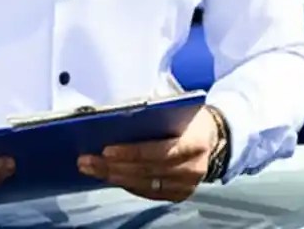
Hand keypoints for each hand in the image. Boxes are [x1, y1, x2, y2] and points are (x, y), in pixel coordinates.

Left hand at [77, 106, 218, 201]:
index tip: (107, 150)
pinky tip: (110, 176)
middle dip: (113, 166)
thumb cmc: (191, 118)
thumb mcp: (180, 108)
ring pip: (144, 184)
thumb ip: (158, 112)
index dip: (132, 153)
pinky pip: (149, 192)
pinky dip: (128, 184)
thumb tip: (120, 114)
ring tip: (91, 168)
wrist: (215, 138)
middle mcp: (193, 168)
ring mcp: (187, 185)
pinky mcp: (180, 194)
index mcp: (195, 143)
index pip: (160, 152)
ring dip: (114, 177)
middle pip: (147, 170)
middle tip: (87, 160)